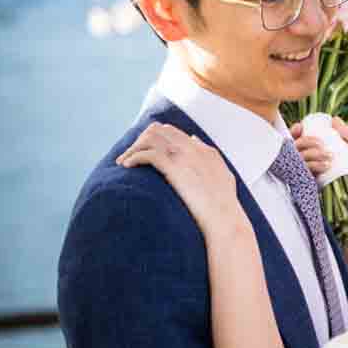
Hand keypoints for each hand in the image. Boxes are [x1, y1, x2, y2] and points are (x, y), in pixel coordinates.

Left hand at [116, 123, 240, 238]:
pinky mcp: (174, 168)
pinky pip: (147, 154)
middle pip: (158, 130)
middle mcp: (193, 148)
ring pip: (150, 138)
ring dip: (133, 148)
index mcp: (204, 150)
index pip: (173, 131)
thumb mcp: (223, 175)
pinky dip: (133, 157)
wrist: (224, 217)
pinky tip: (127, 166)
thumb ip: (209, 157)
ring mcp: (184, 156)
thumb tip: (196, 139)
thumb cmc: (224, 205)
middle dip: (141, 140)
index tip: (143, 151)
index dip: (154, 139)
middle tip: (129, 156)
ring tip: (123, 162)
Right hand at [291, 115, 347, 183]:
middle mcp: (308, 162)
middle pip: (295, 145)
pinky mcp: (306, 186)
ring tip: (329, 158)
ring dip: (312, 153)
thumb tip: (334, 119)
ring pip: (298, 157)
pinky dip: (313, 165)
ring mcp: (306, 174)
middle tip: (322, 145)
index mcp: (317, 152)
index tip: (301, 127)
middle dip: (307, 141)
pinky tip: (325, 166)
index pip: (299, 138)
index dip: (296, 130)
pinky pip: (302, 171)